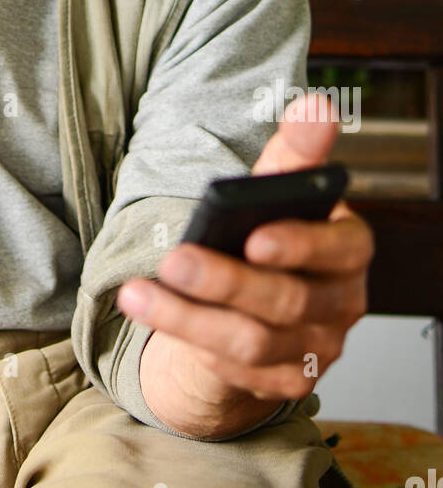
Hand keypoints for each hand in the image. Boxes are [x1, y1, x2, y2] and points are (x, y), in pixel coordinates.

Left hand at [116, 93, 374, 437]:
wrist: (253, 305)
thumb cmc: (264, 232)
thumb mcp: (273, 190)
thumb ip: (293, 151)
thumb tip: (315, 105)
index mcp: (348, 249)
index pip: (339, 248)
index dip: (301, 245)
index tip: (254, 235)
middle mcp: (341, 303)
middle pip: (286, 300)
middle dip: (225, 281)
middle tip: (174, 260)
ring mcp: (316, 347)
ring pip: (253, 342)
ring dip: (189, 318)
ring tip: (138, 293)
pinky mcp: (287, 382)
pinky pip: (237, 372)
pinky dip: (194, 344)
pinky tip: (159, 319)